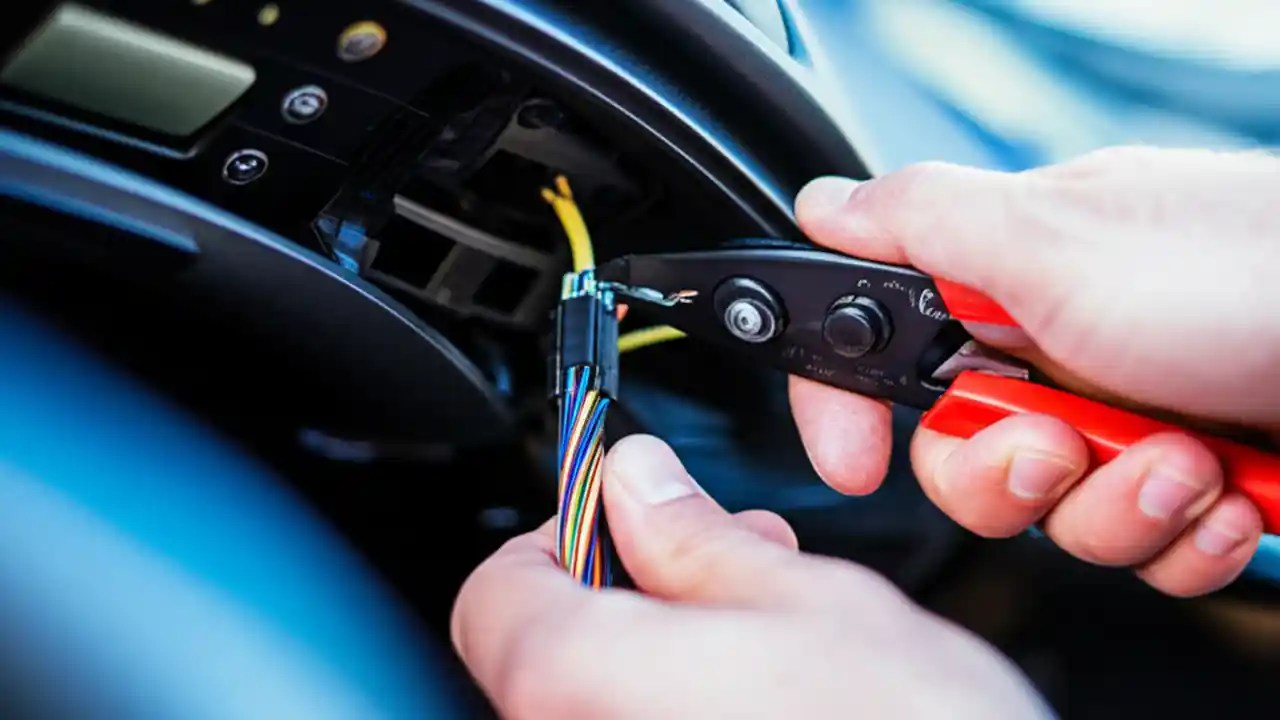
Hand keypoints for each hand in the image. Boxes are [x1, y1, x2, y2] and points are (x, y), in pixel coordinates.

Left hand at [452, 435, 1051, 719]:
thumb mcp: (811, 602)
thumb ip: (696, 536)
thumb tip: (637, 483)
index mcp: (578, 680)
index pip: (496, 590)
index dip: (561, 534)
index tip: (623, 513)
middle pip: (553, 649)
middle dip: (636, 585)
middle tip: (724, 555)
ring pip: (605, 700)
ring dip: (670, 648)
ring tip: (772, 626)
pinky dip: (687, 709)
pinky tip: (768, 695)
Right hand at [791, 146, 1279, 596]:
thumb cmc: (1253, 273)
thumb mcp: (1059, 240)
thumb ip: (919, 221)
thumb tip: (823, 207)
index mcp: (1008, 283)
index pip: (881, 353)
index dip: (851, 412)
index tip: (855, 462)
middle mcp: (1059, 349)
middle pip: (957, 458)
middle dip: (1011, 473)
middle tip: (1063, 440)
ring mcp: (1126, 415)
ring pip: (1054, 518)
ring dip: (1119, 507)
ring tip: (1186, 460)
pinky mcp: (1189, 475)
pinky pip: (1141, 547)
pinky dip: (1186, 535)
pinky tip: (1229, 491)